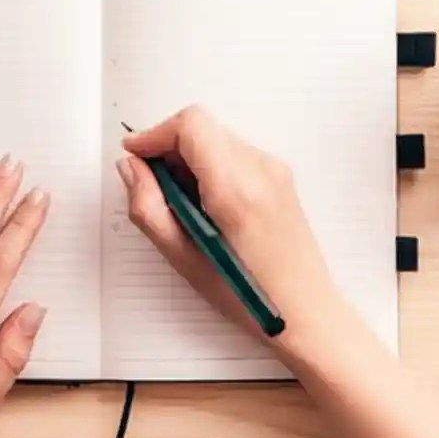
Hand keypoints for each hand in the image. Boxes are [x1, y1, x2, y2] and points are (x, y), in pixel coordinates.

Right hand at [115, 106, 352, 360]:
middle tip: (153, 187)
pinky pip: (234, 155)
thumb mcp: (183, 257)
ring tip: (183, 206)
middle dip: (169, 149)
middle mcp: (261, 169)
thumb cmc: (251, 296)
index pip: (190, 125)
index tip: (134, 155)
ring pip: (217, 140)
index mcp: (236, 188)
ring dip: (189, 160)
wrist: (306, 312)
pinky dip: (211, 168)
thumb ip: (148, 206)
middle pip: (202, 128)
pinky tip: (207, 208)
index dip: (154, 134)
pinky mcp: (281, 178)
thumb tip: (132, 168)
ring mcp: (275, 171)